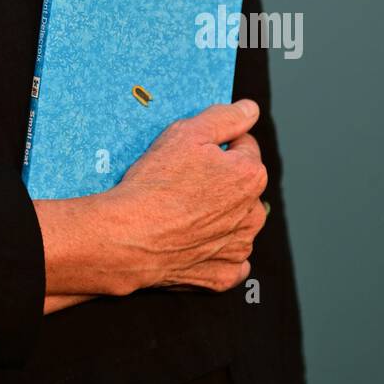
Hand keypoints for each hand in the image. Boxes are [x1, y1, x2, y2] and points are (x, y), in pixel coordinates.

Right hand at [110, 100, 268, 292]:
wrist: (130, 237)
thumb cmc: (155, 183)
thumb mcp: (186, 133)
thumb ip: (225, 117)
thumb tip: (250, 109)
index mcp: (250, 175)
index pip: (243, 146)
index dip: (216, 145)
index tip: (192, 154)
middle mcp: (253, 213)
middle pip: (241, 186)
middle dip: (220, 181)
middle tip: (183, 182)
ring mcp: (240, 247)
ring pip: (235, 221)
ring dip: (218, 215)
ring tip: (182, 212)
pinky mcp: (225, 275)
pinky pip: (227, 257)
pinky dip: (213, 250)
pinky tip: (189, 240)